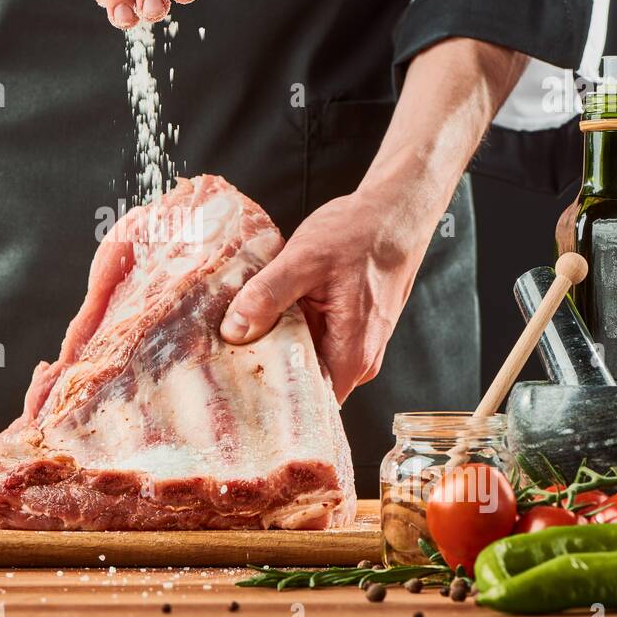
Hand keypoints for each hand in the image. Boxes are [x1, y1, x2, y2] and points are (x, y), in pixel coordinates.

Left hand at [220, 192, 431, 403]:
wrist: (395, 212)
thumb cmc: (360, 234)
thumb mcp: (304, 260)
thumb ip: (267, 296)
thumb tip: (234, 332)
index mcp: (352, 355)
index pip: (308, 404)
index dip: (269, 401)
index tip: (232, 389)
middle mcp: (359, 360)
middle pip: (305, 387)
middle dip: (265, 375)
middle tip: (221, 362)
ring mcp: (356, 346)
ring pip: (306, 363)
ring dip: (275, 351)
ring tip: (235, 339)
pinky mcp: (349, 330)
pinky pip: (313, 343)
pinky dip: (288, 333)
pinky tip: (263, 318)